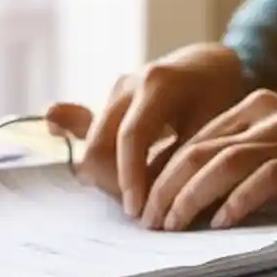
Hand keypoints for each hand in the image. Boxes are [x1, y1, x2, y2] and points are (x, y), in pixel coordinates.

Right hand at [44, 43, 248, 214]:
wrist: (208, 64)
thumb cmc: (219, 95)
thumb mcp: (211, 124)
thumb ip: (182, 155)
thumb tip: (155, 197)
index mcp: (156, 84)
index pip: (131, 137)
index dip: (131, 178)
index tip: (138, 212)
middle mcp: (126, 85)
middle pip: (98, 144)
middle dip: (114, 184)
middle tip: (144, 210)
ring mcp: (112, 92)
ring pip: (91, 145)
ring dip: (109, 177)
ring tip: (138, 197)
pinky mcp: (106, 103)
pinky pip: (83, 129)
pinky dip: (83, 147)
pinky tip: (57, 133)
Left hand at [139, 89, 276, 229]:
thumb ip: (253, 157)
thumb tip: (205, 197)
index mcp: (258, 106)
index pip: (193, 138)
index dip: (163, 173)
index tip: (146, 206)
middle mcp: (269, 115)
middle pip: (197, 149)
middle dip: (165, 188)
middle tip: (146, 222)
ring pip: (221, 162)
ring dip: (189, 197)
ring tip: (170, 226)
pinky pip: (264, 180)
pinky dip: (237, 203)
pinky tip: (221, 224)